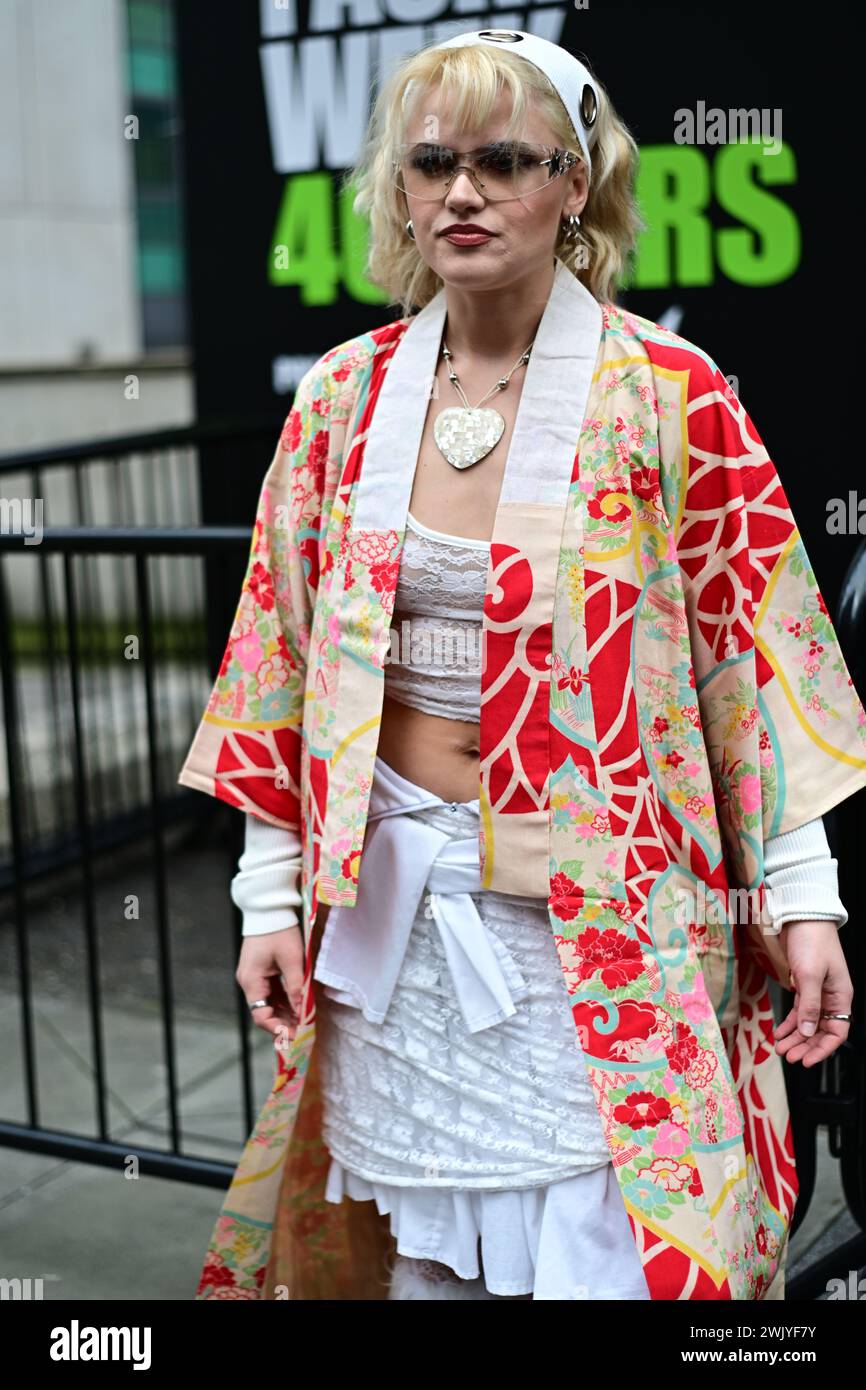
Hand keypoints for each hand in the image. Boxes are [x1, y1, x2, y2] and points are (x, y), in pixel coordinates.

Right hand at [236, 929, 305, 1048]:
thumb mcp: (292, 959)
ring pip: (269, 1003)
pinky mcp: (260, 971)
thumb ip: (295, 986)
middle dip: (284, 1023)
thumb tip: (302, 1012)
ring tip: (304, 1023)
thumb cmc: (280, 931)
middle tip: (304, 1032)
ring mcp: (253, 976)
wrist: (269, 908)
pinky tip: (299, 1008)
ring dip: (285, 1013)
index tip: (297, 1035)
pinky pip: (272, 992)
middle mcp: (248, 981)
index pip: (261, 1015)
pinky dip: (284, 1001)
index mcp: (251, 980)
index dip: (279, 1028)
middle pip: (264, 1011)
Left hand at [773, 920, 852, 1067]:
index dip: (823, 1048)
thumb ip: (809, 1004)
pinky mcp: (803, 985)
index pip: (837, 1032)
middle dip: (805, 1046)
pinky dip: (790, 1023)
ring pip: (807, 1022)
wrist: (802, 916)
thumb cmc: (812, 941)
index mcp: (840, 996)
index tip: (806, 1061)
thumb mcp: (810, 974)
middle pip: (820, 1030)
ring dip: (795, 1037)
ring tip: (780, 1049)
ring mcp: (817, 992)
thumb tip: (807, 1032)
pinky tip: (780, 1033)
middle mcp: (831, 997)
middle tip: (788, 1057)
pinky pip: (798, 1011)